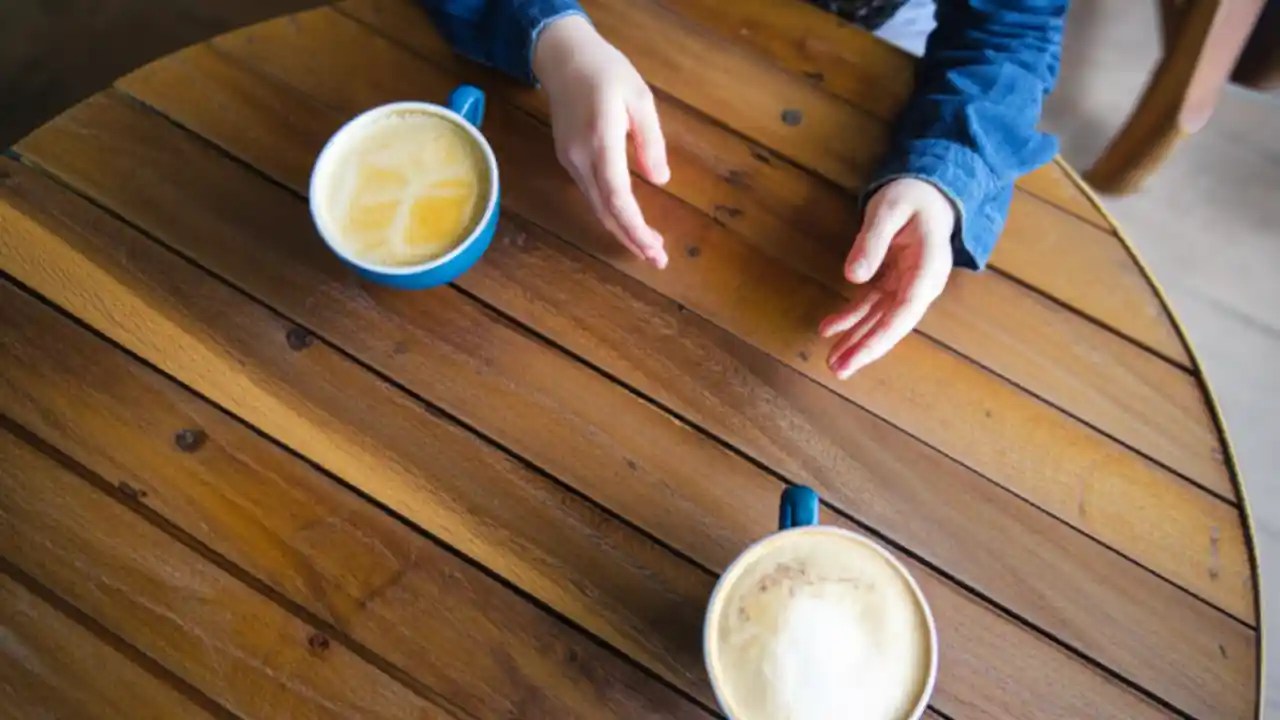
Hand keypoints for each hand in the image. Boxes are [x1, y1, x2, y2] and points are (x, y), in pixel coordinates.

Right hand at [533, 16, 669, 267]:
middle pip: (605, 210)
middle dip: (632, 239)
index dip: (636, 227)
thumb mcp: (640, 98)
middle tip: (659, 261)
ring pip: (597, 206)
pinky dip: (611, 213)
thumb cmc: (606, 71)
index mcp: (601, 140)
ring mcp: (570, 160)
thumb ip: (651, 141)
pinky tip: (628, 221)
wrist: (562, 56)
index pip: (617, 197)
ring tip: (649, 248)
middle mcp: (581, 158)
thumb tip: (660, 181)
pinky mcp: (568, 159)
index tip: (655, 248)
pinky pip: (591, 194)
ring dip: (622, 230)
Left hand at [819, 178, 955, 378]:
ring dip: (856, 341)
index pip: (906, 309)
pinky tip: (829, 329)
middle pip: (894, 323)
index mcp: (928, 268)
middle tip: (839, 370)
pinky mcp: (893, 282)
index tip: (860, 353)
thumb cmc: (911, 196)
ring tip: (833, 362)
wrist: (928, 191)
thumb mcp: (889, 209)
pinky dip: (850, 318)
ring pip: (880, 320)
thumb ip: (872, 240)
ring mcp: (907, 285)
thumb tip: (853, 276)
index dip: (882, 335)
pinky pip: (871, 305)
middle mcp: (921, 284)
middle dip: (867, 348)